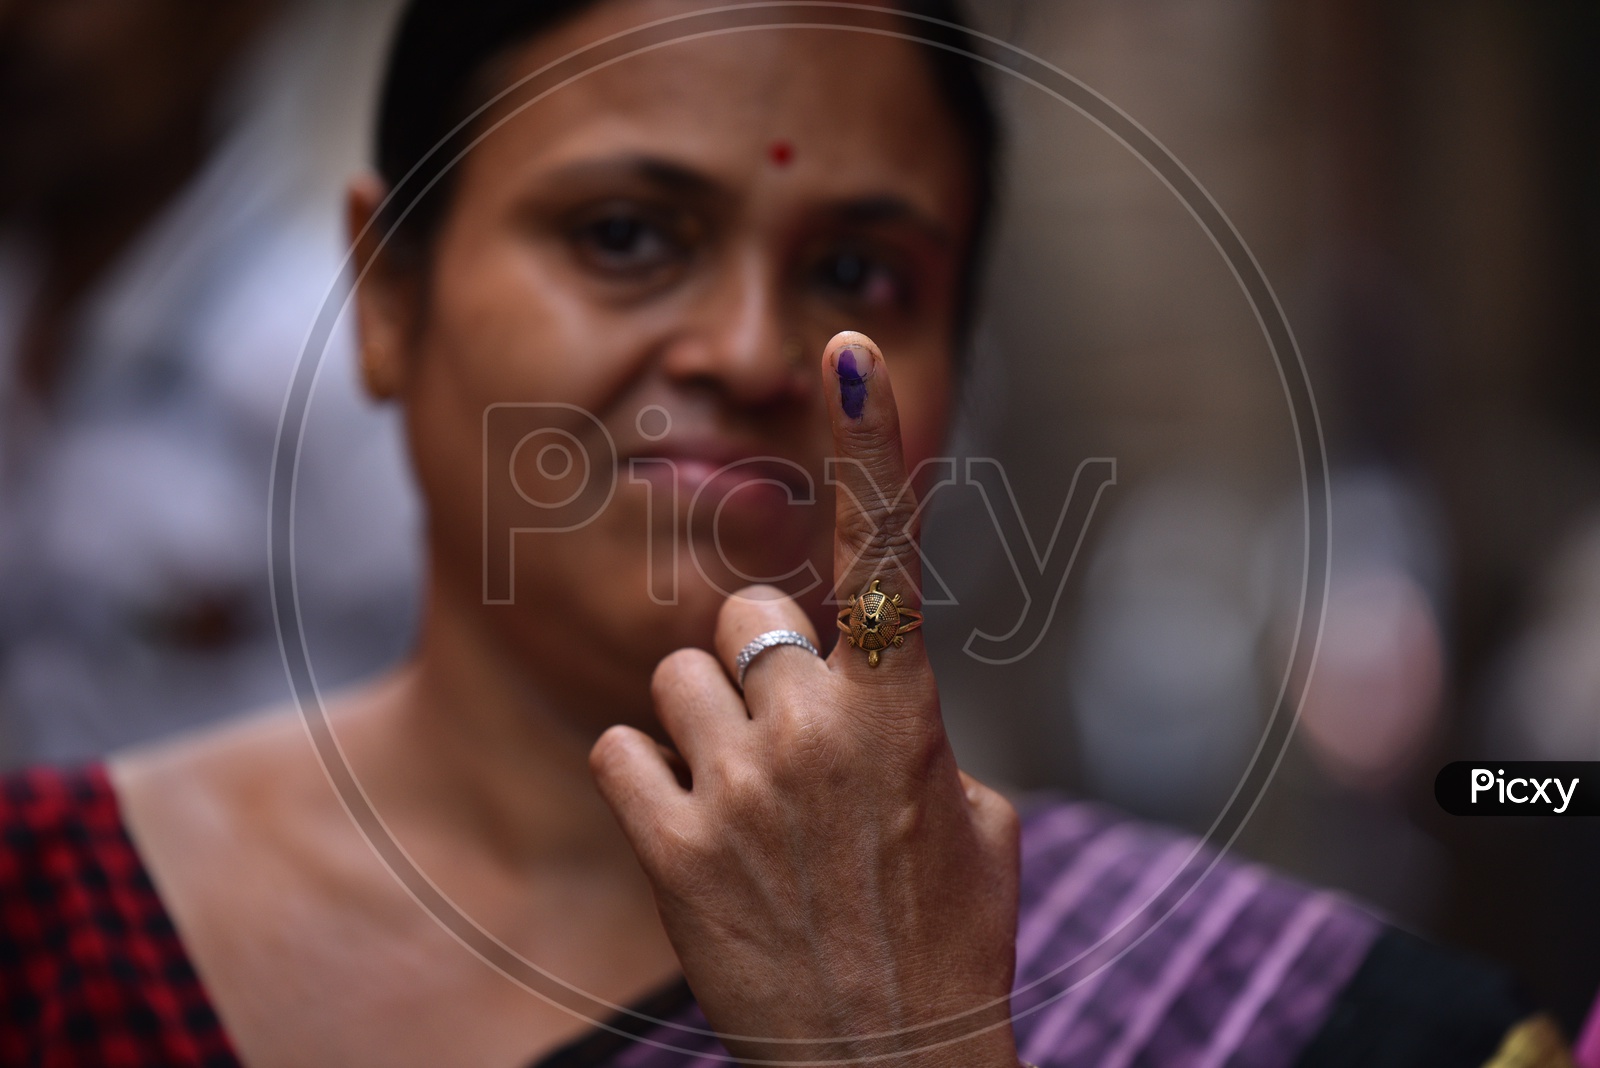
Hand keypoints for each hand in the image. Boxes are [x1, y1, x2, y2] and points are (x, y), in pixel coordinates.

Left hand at [591, 332, 1021, 1066]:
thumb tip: (873, 692)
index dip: (870, 447)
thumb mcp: (975, 822)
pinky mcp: (672, 849)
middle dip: (761, 662)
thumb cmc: (946, 939)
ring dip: (704, 727)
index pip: (888, 556)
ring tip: (748, 806)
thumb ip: (918, 733)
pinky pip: (623, 748)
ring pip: (676, 678)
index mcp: (906, 715)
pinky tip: (694, 837)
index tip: (847, 354)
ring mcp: (740, 790)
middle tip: (787, 745)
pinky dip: (651, 782)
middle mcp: (818, 733)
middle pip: (746, 614)